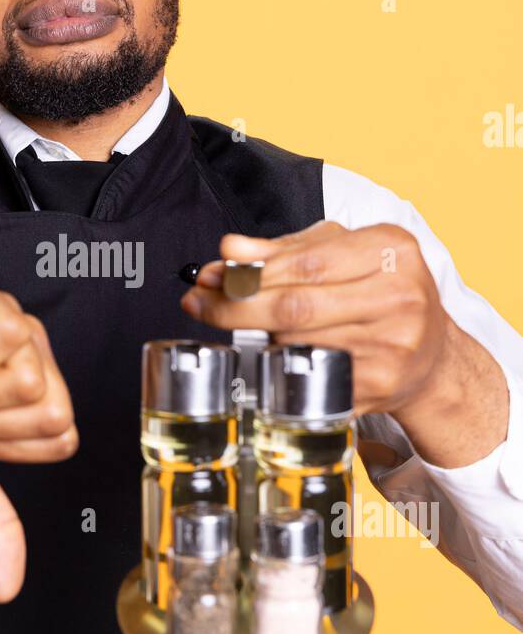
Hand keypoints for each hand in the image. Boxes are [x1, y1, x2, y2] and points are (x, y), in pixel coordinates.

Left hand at [179, 221, 506, 464]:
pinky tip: (266, 357)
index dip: (250, 270)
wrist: (432, 356)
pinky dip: (280, 366)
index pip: (305, 261)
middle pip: (296, 305)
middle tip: (201, 303)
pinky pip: (310, 374)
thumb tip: (230, 249)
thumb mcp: (343, 254)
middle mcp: (399, 296)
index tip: (211, 275)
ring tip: (236, 328)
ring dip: (255, 337)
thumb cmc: (381, 294)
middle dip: (236, 306)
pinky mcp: (379, 385)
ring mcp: (393, 345)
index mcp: (391, 250)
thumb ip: (285, 249)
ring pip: (297, 342)